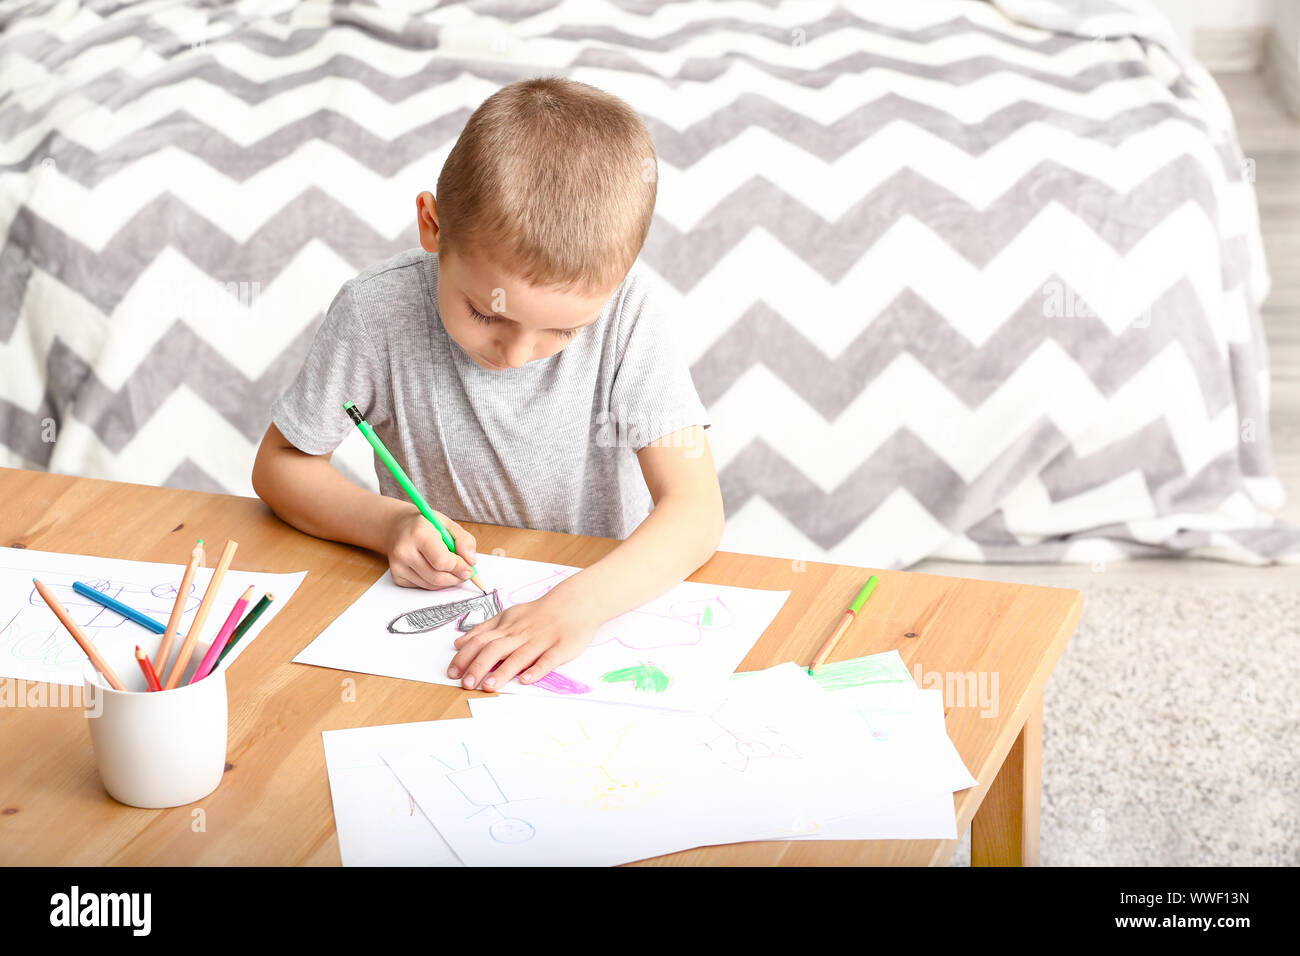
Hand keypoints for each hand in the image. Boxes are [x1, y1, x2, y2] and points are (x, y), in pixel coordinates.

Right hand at [383, 505, 477, 588]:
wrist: (397, 527)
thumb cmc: (426, 525)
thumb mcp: (448, 524)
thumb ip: (465, 540)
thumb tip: (471, 561)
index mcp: (418, 532)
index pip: (442, 561)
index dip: (459, 567)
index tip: (469, 568)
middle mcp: (404, 550)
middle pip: (437, 577)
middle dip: (456, 578)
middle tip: (465, 573)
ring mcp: (397, 565)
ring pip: (431, 585)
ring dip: (448, 581)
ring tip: (452, 570)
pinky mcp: (396, 576)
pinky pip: (423, 586)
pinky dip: (435, 582)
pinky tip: (435, 570)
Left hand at [447, 592, 597, 691]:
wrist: (575, 602)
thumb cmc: (539, 613)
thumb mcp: (508, 616)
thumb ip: (484, 629)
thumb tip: (459, 643)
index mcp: (507, 626)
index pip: (481, 640)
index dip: (465, 656)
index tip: (451, 672)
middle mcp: (521, 633)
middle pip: (496, 649)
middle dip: (478, 666)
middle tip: (465, 683)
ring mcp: (541, 640)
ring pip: (519, 656)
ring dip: (503, 671)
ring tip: (488, 686)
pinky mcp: (560, 647)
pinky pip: (547, 659)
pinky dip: (537, 669)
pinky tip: (526, 680)